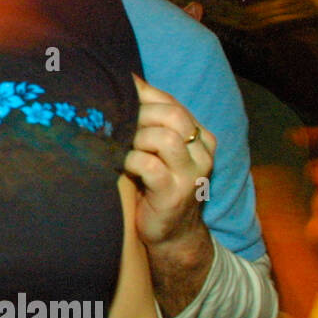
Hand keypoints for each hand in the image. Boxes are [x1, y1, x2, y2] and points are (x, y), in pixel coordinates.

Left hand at [123, 76, 216, 248]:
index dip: (142, 94)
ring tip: (120, 145)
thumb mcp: (157, 150)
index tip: (116, 92)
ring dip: (136, 137)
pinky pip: (150, 165)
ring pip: (165, 137)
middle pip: (172, 115)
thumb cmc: (155, 186)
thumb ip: (149, 122)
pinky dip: (130, 159)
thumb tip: (125, 83)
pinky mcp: (174, 193)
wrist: (171, 234)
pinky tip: (121, 163)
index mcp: (200, 137)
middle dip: (139, 114)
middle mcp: (202, 152)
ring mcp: (191, 174)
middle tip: (115, 122)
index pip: (172, 102)